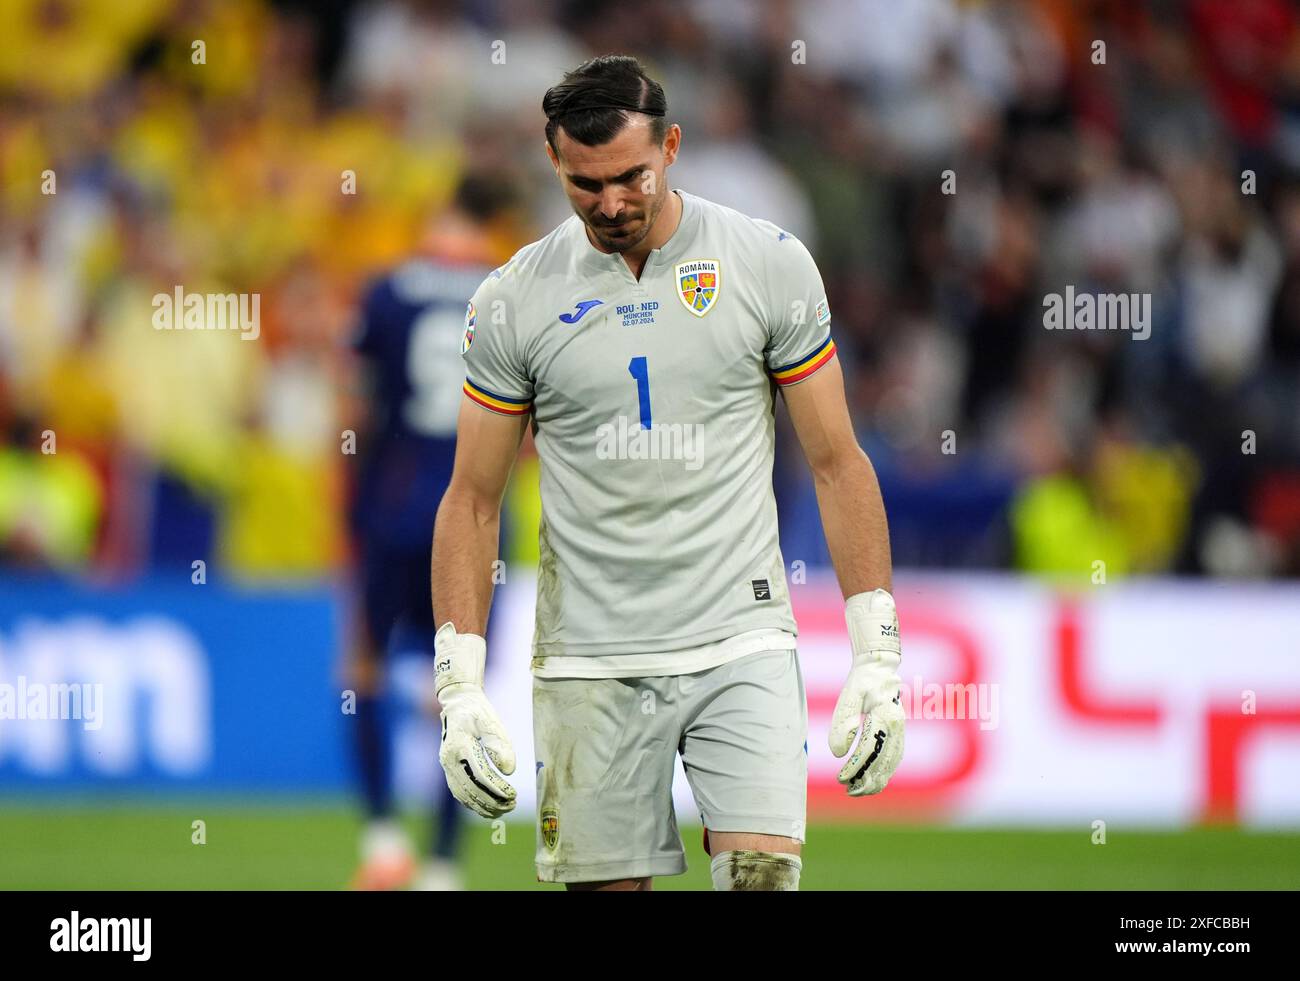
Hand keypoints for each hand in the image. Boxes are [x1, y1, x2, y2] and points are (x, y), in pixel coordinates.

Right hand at [434, 623, 516, 817]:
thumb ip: (499, 744)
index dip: (496, 789)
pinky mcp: (449, 769)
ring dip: (483, 806)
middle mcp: (449, 759)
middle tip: (511, 805)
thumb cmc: (477, 711)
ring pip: (462, 795)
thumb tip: (508, 770)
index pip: (479, 775)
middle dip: (491, 802)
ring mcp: (447, 765)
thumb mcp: (491, 721)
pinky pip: (459, 792)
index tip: (513, 795)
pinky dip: (473, 803)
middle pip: (469, 790)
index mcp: (459, 746)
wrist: (458, 703)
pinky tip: (488, 808)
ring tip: (504, 810)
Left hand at [829, 588, 904, 795]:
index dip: (855, 768)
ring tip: (857, 791)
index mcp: (885, 717)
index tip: (840, 778)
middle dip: (866, 782)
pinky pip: (893, 760)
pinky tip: (870, 781)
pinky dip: (883, 774)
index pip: (869, 751)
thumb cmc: (862, 680)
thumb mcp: (848, 696)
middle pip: (884, 764)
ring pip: (891, 765)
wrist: (880, 667)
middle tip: (848, 791)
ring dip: (875, 781)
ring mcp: (901, 731)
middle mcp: (897, 727)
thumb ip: (842, 723)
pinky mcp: (898, 734)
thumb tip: (838, 753)